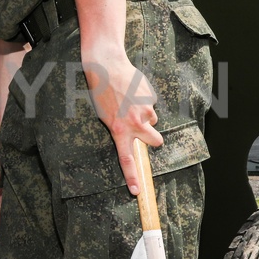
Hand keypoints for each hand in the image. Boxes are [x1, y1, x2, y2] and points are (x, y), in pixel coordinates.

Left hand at [82, 52, 162, 195]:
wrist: (107, 67)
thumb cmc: (102, 93)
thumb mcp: (105, 117)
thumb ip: (120, 130)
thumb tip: (133, 139)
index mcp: (118, 130)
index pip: (127, 159)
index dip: (132, 176)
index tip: (136, 191)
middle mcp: (134, 124)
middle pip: (155, 142)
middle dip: (153, 139)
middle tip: (144, 129)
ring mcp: (145, 111)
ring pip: (153, 121)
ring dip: (146, 116)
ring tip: (130, 102)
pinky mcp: (151, 99)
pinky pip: (152, 105)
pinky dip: (146, 101)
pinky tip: (134, 92)